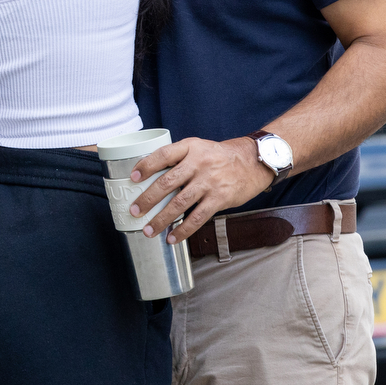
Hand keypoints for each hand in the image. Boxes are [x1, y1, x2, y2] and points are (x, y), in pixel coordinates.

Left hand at [127, 137, 276, 242]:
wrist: (253, 162)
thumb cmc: (218, 157)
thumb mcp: (198, 147)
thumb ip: (177, 159)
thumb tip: (149, 177)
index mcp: (190, 147)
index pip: (163, 155)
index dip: (146, 166)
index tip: (133, 178)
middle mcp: (199, 163)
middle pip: (168, 182)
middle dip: (148, 198)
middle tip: (135, 210)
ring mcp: (210, 182)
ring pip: (180, 203)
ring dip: (161, 219)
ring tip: (149, 230)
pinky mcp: (220, 199)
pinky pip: (198, 217)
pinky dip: (183, 230)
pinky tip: (172, 237)